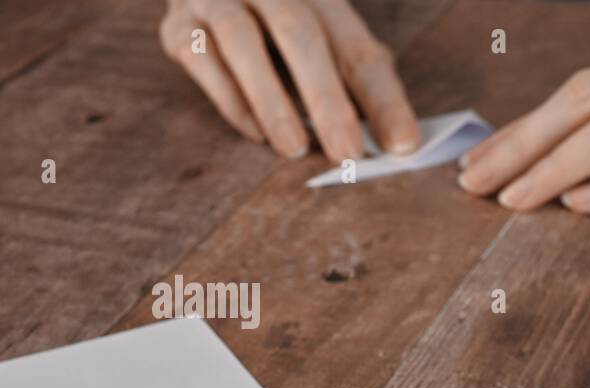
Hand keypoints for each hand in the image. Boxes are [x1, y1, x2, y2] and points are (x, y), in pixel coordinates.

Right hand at [158, 0, 419, 162]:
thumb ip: (359, 78)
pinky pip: (202, 59)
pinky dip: (232, 100)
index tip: (403, 145)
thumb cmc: (283, 24)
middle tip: (347, 152)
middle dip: (327, 98)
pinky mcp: (177, 25)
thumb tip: (396, 140)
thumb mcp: (329, 39)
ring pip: (242, 42)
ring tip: (295, 149)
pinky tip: (256, 132)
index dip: (384, 98)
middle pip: (300, 34)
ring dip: (272, 101)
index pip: (358, 47)